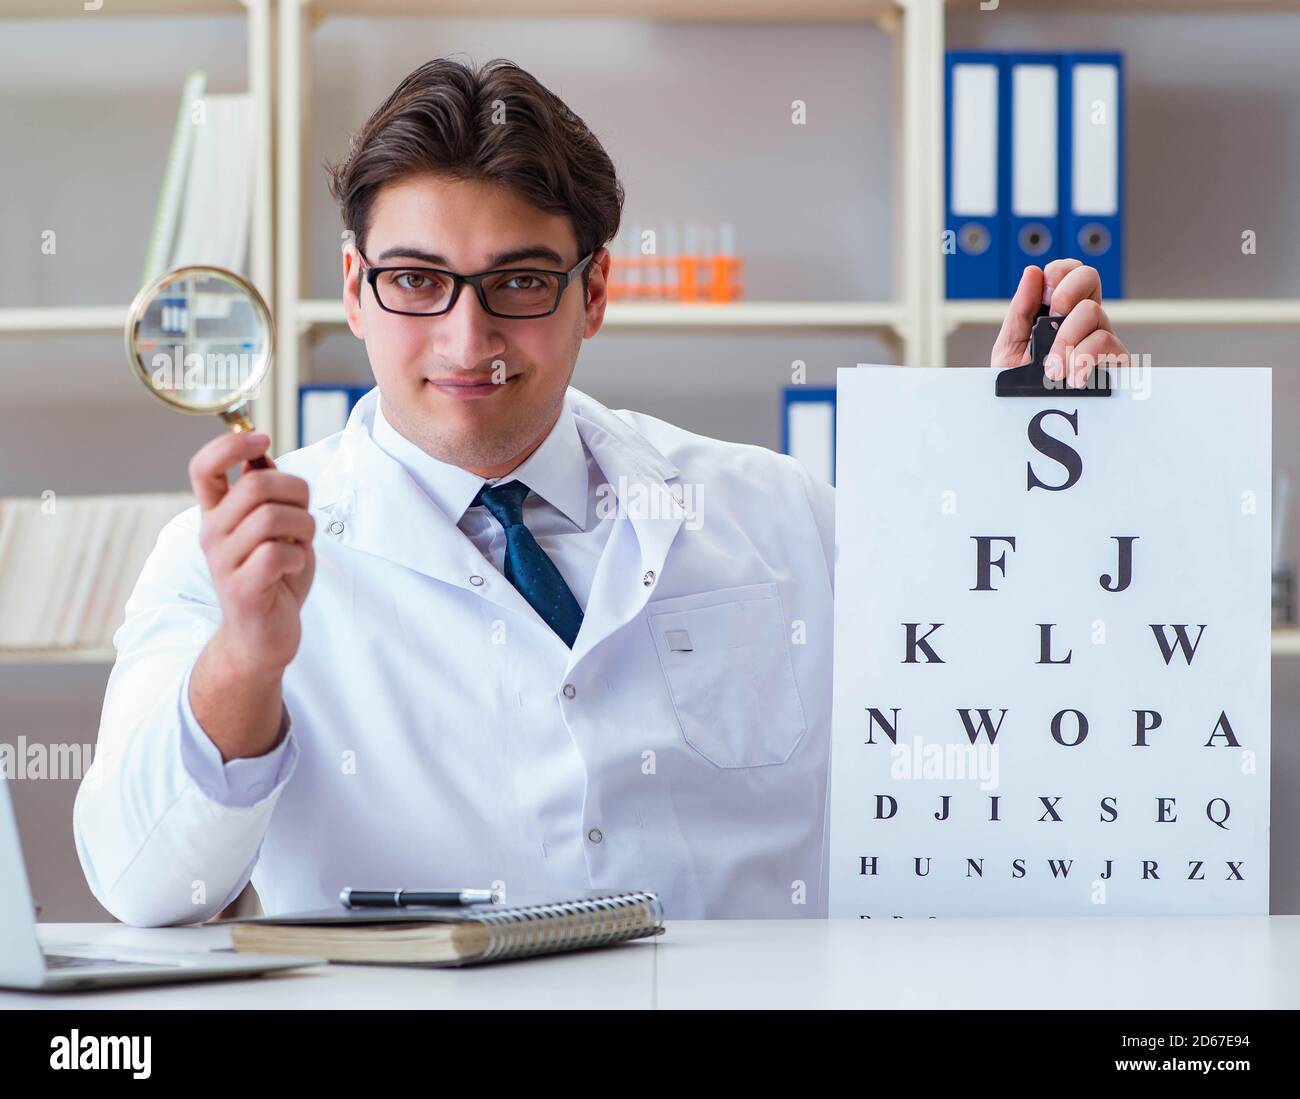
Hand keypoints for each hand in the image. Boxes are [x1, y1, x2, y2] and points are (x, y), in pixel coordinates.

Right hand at [189, 431, 315, 677]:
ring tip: (302, 545)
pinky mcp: (241, 588)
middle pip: (256, 485)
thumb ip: (266, 494)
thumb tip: (260, 454)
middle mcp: (212, 533)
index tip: (262, 439)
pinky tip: (295, 567)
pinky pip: (276, 554)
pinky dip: (298, 557)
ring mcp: (223, 561)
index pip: (203, 466)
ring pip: (271, 516)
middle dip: (296, 492)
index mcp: (217, 514)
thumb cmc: (274, 578)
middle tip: (304, 515)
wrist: (265, 636)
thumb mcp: (273, 528)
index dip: (231, 444)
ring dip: (303, 527)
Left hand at [990, 259, 1128, 388]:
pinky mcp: (1115, 362)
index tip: (1044, 296)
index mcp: (1059, 312)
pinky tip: (1072, 377)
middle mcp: (1084, 321)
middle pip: (1089, 277)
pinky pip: (1105, 342)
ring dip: (1066, 339)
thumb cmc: (1022, 386)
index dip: (1058, 272)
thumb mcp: (1010, 346)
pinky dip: (1084, 358)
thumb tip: (1033, 272)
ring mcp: (1101, 339)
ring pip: (1093, 312)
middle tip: (1050, 322)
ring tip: (1052, 369)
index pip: (1069, 272)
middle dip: (1065, 293)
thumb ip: (1020, 310)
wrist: (1028, 422)